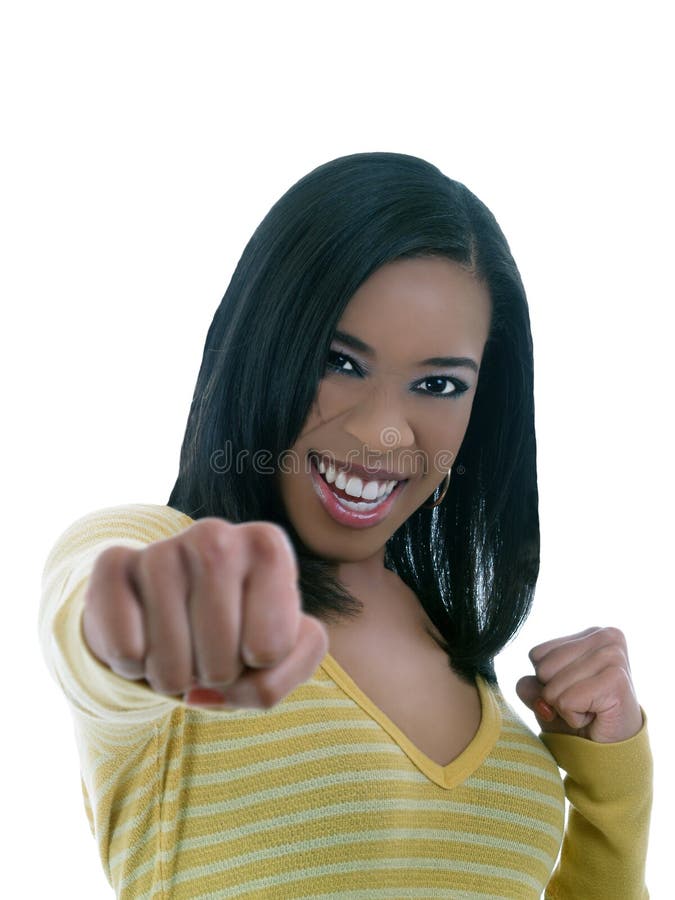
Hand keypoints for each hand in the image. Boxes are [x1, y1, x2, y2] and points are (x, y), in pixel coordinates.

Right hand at [82, 518, 329, 708]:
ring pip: (173, 668)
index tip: (251, 639)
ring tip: (179, 646)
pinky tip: (141, 640)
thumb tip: (206, 692)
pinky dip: (132, 668)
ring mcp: (162, 547)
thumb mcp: (280, 660)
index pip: (270, 651)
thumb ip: (273, 684)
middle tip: (209, 648)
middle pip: (223, 663)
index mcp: (268, 548)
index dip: (257, 665)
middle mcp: (217, 535)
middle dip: (216, 676)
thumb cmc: (236, 632)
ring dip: (174, 678)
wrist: (170, 609)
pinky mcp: (113, 563)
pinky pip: (125, 651)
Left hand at [515, 626, 643, 742]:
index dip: (547, 681)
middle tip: (583, 702)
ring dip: (565, 708)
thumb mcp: (544, 695)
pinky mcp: (616, 680)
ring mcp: (613, 655)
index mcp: (591, 632)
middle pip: (543, 669)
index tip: (574, 689)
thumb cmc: (579, 714)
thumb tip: (542, 699)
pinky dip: (574, 717)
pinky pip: (566, 702)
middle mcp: (606, 636)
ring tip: (590, 708)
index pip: (536, 654)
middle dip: (555, 694)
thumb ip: (529, 686)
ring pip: (553, 687)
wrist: (612, 749)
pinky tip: (595, 716)